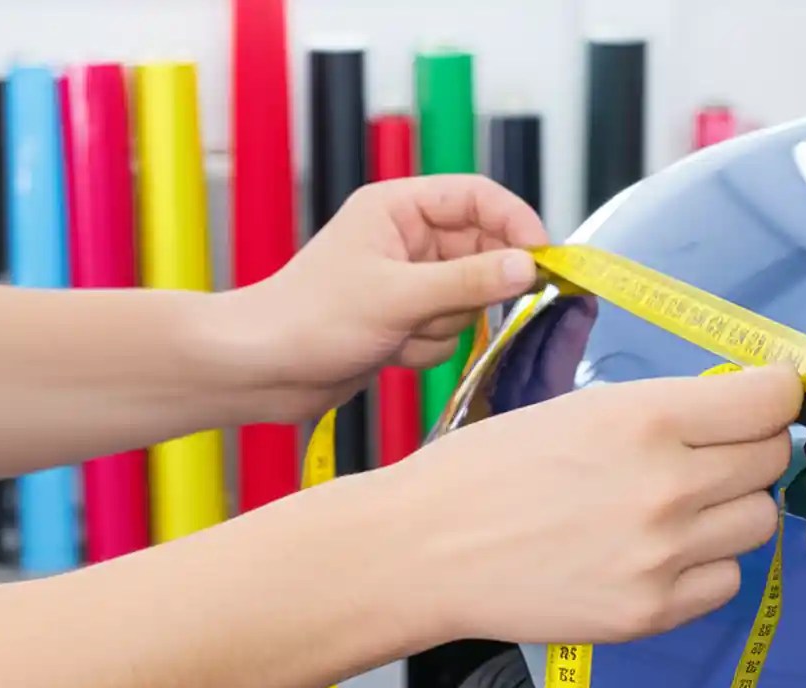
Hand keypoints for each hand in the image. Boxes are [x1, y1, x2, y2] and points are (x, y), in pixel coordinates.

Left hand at [217, 175, 545, 422]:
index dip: (516, 223)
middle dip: (471, 289)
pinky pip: (449, 329)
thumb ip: (468, 282)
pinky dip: (428, 347)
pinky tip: (390, 352)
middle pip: (482, 250)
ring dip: (443, 324)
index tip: (545, 259)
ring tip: (400, 333)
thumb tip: (528, 267)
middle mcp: (407, 238)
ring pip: (469, 298)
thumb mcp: (398, 297)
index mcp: (398, 207)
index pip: (478, 198)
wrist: (260, 371)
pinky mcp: (406, 318)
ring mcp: (408, 280)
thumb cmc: (308, 319)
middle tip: (457, 308)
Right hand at [392, 364, 801, 644]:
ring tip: (681, 505)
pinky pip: (726, 580)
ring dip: (732, 506)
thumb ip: (663, 410)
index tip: (769, 395)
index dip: (776, 393)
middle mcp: (667, 485)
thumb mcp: (578, 409)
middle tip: (715, 450)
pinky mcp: (652, 612)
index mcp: (645, 418)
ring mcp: (664, 555)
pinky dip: (705, 563)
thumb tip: (732, 409)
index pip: (770, 400)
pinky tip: (660, 551)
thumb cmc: (488, 469)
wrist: (426, 550)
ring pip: (759, 521)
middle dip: (752, 446)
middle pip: (772, 459)